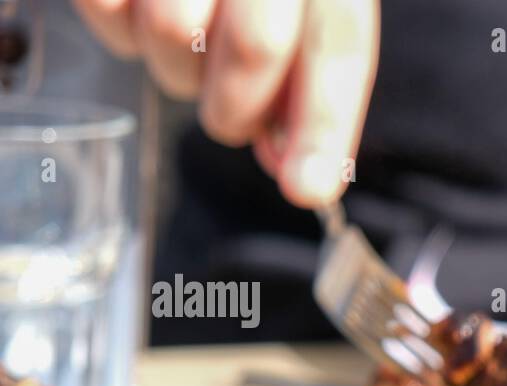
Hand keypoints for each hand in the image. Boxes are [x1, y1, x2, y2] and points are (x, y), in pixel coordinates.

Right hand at [74, 0, 379, 207]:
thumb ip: (305, 91)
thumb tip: (296, 171)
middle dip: (238, 109)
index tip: (306, 189)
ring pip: (174, 32)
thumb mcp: (301, 20)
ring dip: (178, 70)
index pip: (339, 51)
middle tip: (229, 118)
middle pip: (256, 45)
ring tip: (188, 47)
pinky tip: (142, 10)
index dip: (323, 127)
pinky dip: (121, 31)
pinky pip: (108, 11)